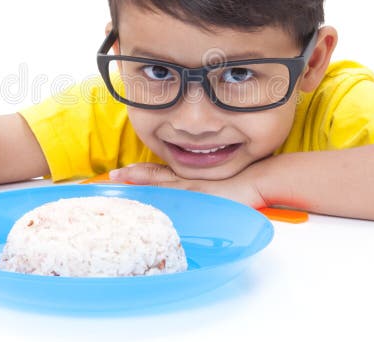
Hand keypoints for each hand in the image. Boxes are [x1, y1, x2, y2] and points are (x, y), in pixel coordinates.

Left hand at [109, 163, 266, 207]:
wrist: (261, 180)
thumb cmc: (244, 185)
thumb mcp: (218, 187)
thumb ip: (204, 191)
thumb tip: (194, 201)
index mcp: (190, 179)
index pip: (160, 174)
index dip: (141, 173)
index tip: (122, 173)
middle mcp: (188, 181)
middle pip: (155, 176)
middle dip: (133, 175)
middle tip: (112, 175)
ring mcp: (193, 187)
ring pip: (161, 182)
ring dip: (141, 179)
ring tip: (121, 177)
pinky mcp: (200, 194)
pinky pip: (175, 193)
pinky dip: (160, 193)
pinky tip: (146, 194)